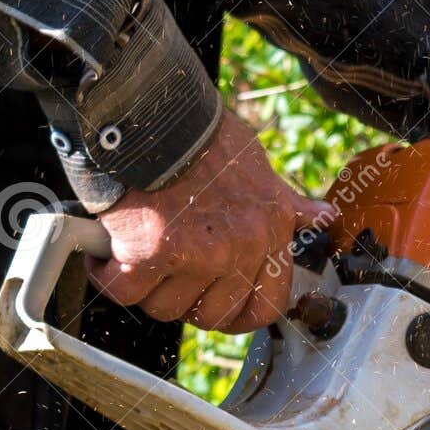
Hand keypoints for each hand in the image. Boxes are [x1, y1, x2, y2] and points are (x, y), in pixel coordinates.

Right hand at [88, 112, 334, 332]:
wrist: (155, 113)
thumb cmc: (206, 138)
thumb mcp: (262, 171)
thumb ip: (287, 205)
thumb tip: (324, 217)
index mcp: (269, 233)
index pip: (264, 307)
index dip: (236, 315)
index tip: (214, 305)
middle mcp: (239, 249)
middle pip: (209, 315)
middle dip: (183, 301)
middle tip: (165, 272)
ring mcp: (196, 255)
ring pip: (164, 308)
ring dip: (144, 288)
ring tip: (136, 250)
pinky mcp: (149, 254)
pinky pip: (124, 290)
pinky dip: (108, 275)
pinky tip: (106, 252)